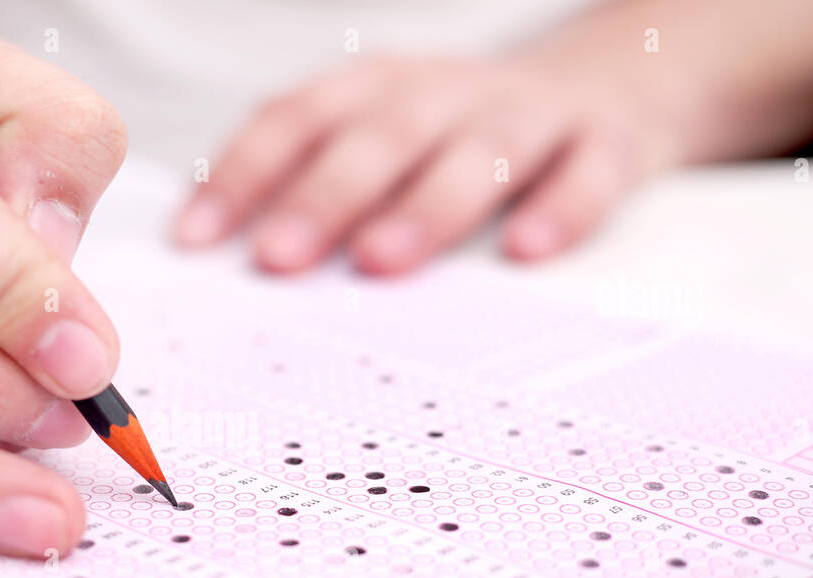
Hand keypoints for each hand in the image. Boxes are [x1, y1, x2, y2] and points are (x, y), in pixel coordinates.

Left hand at [174, 54, 677, 274]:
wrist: (617, 79)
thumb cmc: (468, 134)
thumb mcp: (390, 140)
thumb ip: (320, 187)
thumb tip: (231, 263)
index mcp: (383, 88)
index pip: (299, 117)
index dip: (243, 172)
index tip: (196, 240)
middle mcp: (448, 93)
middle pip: (382, 133)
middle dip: (324, 195)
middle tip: (278, 259)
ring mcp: (530, 114)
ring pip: (479, 149)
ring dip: (427, 204)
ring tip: (382, 260)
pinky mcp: (609, 142)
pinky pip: (590, 170)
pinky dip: (563, 206)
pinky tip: (528, 250)